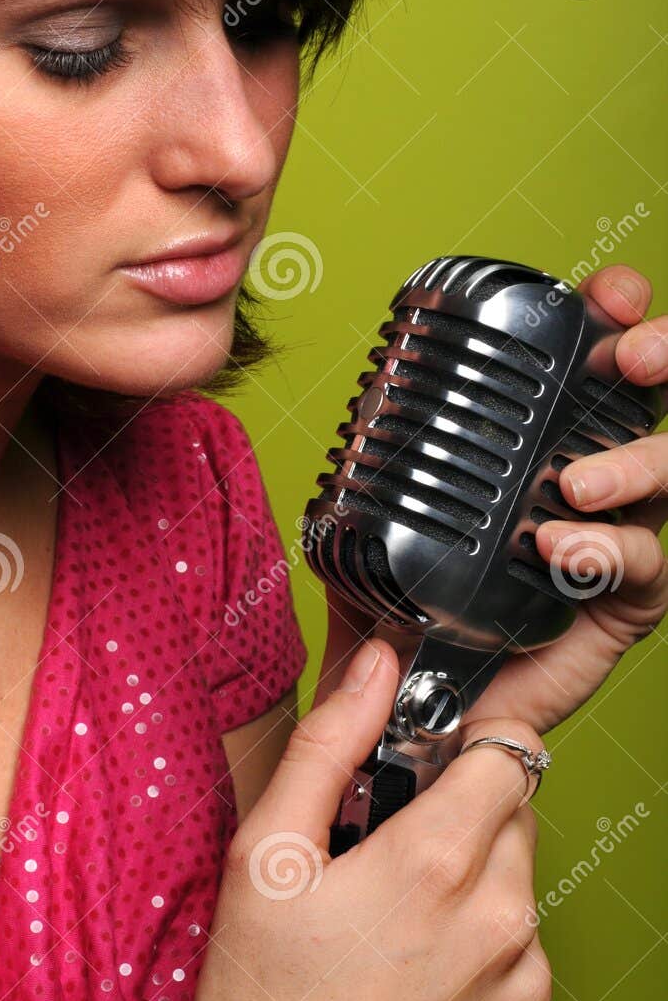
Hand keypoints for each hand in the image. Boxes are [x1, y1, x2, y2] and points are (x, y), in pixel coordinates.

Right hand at [144, 641, 555, 1000]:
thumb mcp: (267, 854)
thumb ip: (330, 743)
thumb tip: (377, 665)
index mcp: (441, 861)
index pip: (507, 755)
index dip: (465, 752)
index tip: (427, 773)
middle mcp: (503, 924)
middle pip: (514, 825)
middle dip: (462, 826)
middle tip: (386, 867)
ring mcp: (524, 995)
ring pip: (520, 904)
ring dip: (475, 905)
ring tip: (393, 946)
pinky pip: (524, 982)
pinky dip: (484, 979)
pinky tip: (417, 1000)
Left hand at [317, 264, 666, 734]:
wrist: (421, 706)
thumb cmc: (407, 612)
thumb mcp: (372, 530)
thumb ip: (372, 476)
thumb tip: (363, 418)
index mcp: (545, 440)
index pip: (592, 360)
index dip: (612, 315)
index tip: (607, 294)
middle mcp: (594, 475)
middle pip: (654, 398)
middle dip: (660, 355)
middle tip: (628, 353)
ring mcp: (618, 535)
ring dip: (638, 461)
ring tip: (578, 483)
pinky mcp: (626, 600)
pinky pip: (642, 563)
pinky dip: (607, 550)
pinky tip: (566, 550)